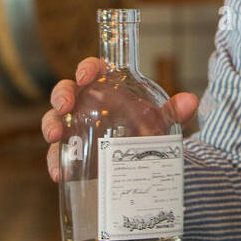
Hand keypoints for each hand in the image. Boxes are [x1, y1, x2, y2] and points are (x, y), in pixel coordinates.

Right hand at [41, 56, 200, 181]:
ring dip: (50, 126)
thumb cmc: (147, 130)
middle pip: (65, 92)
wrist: (145, 162)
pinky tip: (59, 173)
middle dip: (61, 95)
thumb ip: (174, 112)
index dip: (87, 68)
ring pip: (54, 121)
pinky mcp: (72, 154)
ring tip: (55, 137)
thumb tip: (190, 101)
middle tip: (65, 107)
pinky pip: (58, 155)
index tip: (87, 75)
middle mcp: (87, 106)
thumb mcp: (161, 122)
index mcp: (108, 89)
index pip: (93, 70)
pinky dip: (56, 162)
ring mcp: (76, 130)